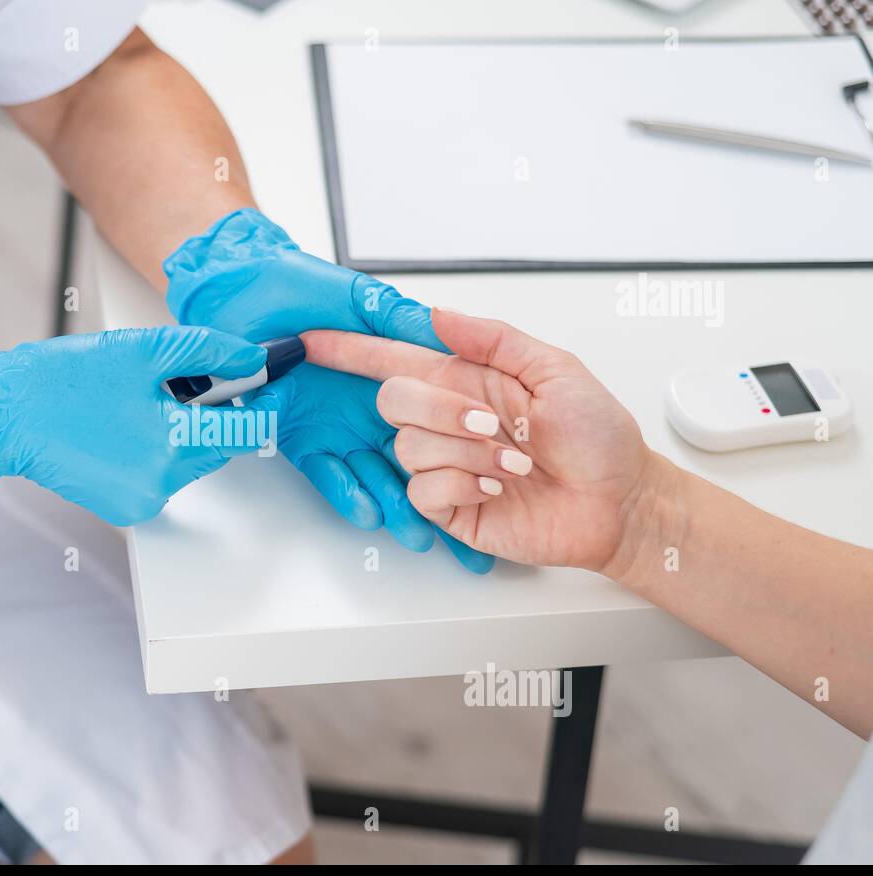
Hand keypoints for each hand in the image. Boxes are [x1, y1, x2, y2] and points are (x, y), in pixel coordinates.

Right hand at [0, 326, 279, 524]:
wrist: (6, 416)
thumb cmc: (63, 380)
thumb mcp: (144, 350)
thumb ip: (209, 352)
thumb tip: (253, 359)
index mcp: (173, 442)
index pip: (247, 431)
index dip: (261, 404)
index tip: (264, 386)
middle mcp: (163, 482)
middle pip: (217, 446)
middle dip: (210, 414)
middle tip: (178, 383)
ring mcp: (144, 501)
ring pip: (189, 461)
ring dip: (180, 433)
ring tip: (137, 404)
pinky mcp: (127, 509)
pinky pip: (161, 477)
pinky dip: (155, 453)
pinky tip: (122, 429)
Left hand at [163, 207, 459, 553]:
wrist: (226, 300)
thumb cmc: (286, 286)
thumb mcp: (354, 297)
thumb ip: (398, 317)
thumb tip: (442, 326)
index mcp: (393, 369)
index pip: (439, 403)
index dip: (469, 430)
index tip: (505, 459)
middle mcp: (371, 406)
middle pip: (420, 450)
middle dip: (449, 482)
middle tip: (470, 513)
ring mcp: (339, 428)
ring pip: (380, 474)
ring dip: (402, 503)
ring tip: (424, 530)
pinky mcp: (303, 444)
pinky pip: (330, 476)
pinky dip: (348, 494)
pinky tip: (369, 511)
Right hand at [303, 309, 651, 570]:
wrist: (619, 503)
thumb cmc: (598, 437)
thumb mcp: (555, 369)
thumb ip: (492, 339)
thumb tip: (437, 314)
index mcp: (464, 380)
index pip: (393, 357)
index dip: (349, 348)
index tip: (310, 337)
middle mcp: (446, 421)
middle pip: (391, 399)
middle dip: (436, 408)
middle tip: (487, 421)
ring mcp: (444, 465)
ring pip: (407, 447)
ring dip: (466, 452)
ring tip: (512, 463)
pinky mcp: (448, 506)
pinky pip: (420, 490)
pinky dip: (460, 483)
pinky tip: (494, 486)